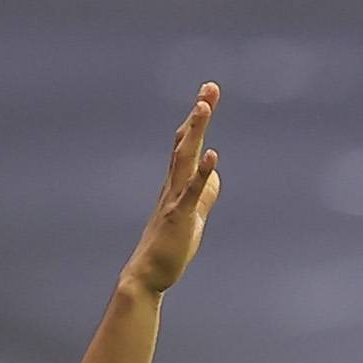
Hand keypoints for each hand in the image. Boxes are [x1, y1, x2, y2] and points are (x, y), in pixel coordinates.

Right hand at [120, 84, 223, 296]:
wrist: (148, 274)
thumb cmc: (170, 247)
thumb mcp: (194, 216)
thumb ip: (204, 194)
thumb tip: (214, 174)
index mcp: (177, 183)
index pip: (187, 143)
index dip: (197, 119)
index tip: (208, 93)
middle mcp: (173, 184)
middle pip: (185, 142)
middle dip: (199, 114)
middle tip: (210, 88)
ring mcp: (174, 198)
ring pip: (184, 159)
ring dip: (194, 132)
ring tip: (204, 106)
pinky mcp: (179, 216)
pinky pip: (191, 192)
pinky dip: (202, 173)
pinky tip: (212, 155)